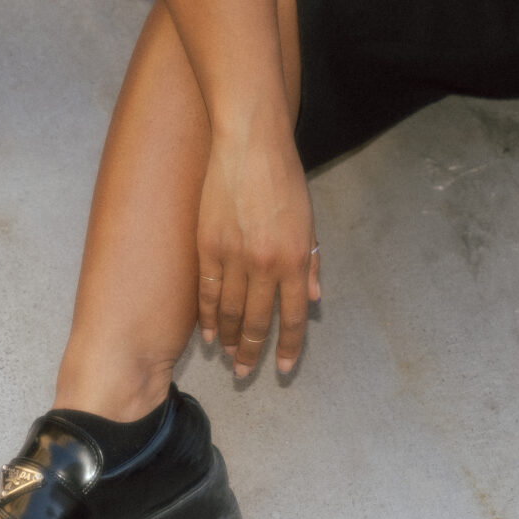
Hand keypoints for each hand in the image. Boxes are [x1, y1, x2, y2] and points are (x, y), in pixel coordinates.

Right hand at [195, 109, 320, 377]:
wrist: (250, 146)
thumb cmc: (284, 180)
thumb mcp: (309, 221)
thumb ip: (310, 263)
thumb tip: (313, 299)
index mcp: (294, 260)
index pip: (292, 317)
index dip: (288, 347)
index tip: (283, 368)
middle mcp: (265, 265)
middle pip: (255, 321)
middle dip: (252, 351)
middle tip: (245, 372)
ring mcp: (233, 257)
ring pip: (227, 312)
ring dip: (227, 338)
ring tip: (227, 355)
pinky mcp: (207, 246)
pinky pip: (205, 292)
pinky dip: (206, 316)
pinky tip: (207, 332)